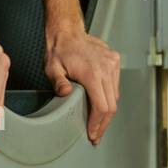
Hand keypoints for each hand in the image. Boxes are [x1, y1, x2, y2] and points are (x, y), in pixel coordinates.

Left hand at [45, 28, 120, 144]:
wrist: (68, 32)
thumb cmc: (59, 51)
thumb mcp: (52, 68)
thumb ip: (58, 83)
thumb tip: (65, 94)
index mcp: (92, 73)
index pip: (101, 107)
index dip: (98, 124)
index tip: (92, 134)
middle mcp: (106, 68)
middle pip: (111, 105)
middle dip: (103, 124)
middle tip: (96, 136)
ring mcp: (112, 64)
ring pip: (115, 96)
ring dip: (108, 112)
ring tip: (98, 124)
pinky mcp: (115, 61)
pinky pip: (115, 85)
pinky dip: (110, 97)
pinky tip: (102, 104)